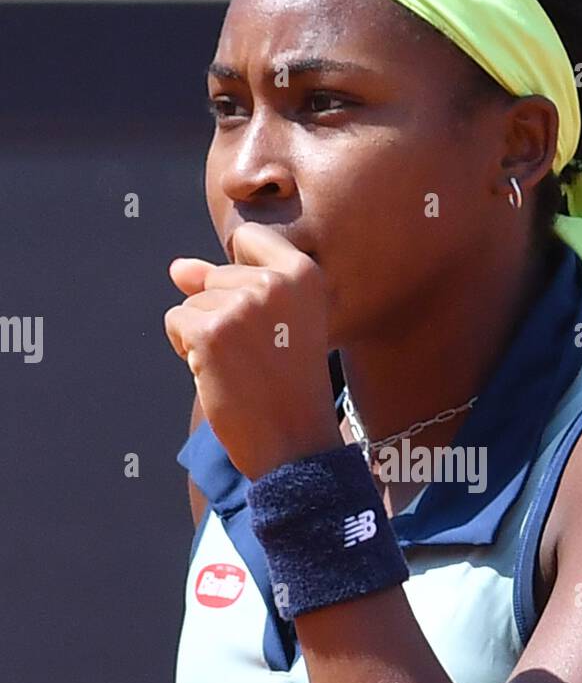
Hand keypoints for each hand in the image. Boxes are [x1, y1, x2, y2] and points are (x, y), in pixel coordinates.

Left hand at [164, 223, 341, 479]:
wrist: (293, 443)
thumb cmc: (287, 387)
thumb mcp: (275, 324)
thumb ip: (228, 284)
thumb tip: (177, 268)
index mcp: (305, 275)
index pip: (249, 239)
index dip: (240, 278)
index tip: (265, 320)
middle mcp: (275, 282)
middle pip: (216, 276)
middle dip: (222, 314)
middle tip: (260, 357)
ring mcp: (241, 306)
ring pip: (193, 301)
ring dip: (205, 336)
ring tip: (244, 369)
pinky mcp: (210, 332)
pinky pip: (176, 321)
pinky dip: (187, 350)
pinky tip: (219, 374)